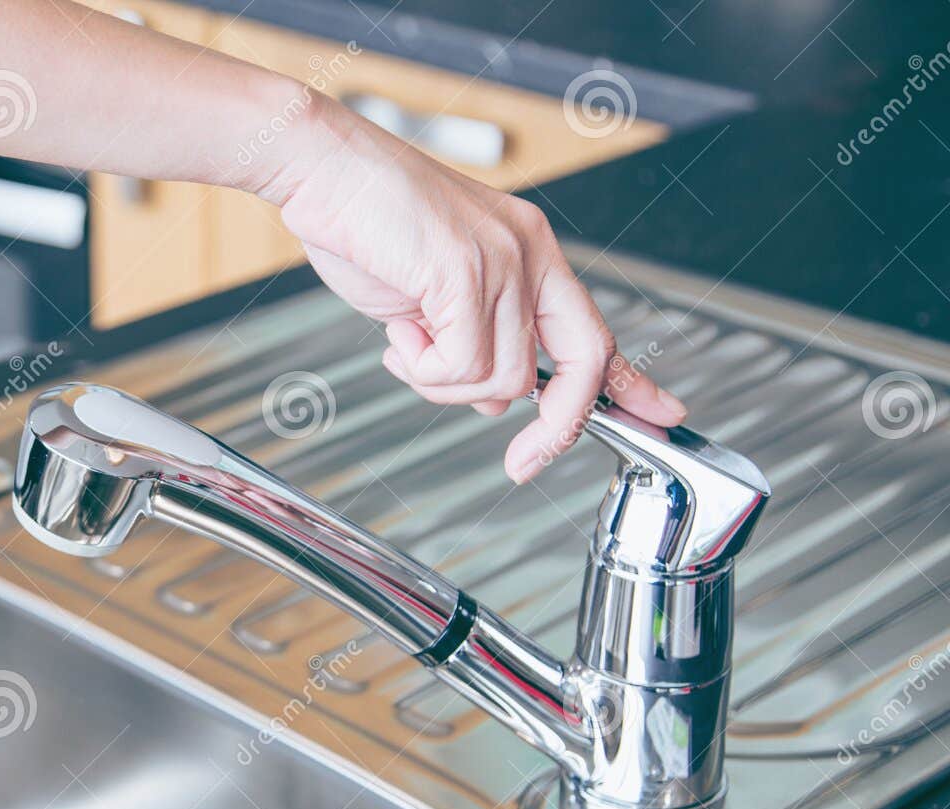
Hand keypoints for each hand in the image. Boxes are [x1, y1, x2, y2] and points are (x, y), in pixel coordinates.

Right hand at [270, 98, 685, 482]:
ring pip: (504, 379)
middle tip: (521, 463)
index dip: (632, 381)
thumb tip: (489, 399)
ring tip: (405, 343)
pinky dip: (421, 368)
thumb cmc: (364, 222)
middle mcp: (529, 253)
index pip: (594, 328)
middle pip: (580, 363)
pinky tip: (397, 331)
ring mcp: (503, 260)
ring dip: (444, 383)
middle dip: (558, 427)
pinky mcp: (466, 271)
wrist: (321, 169)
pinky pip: (461, 364)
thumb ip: (469, 342)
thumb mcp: (430, 299)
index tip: (661, 415)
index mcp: (529, 252)